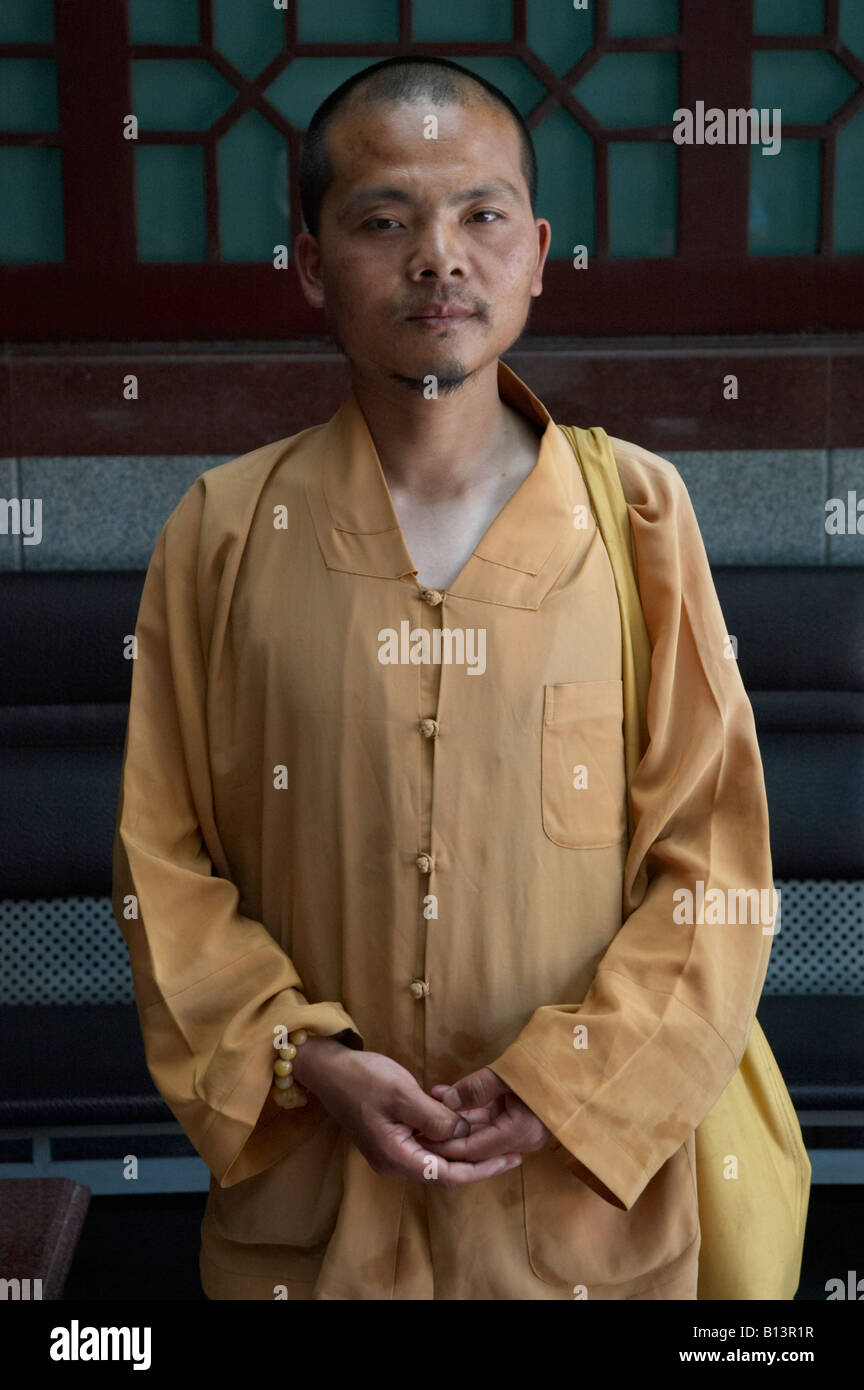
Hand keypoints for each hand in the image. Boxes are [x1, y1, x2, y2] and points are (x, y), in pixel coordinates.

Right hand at [293, 1039, 523, 1187]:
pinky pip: (426, 1139)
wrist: (327, 1068)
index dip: (482, 1169)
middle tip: (512, 1147)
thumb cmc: (362, 1079)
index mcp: (397, 1158)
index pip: (449, 1175)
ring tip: (496, 1131)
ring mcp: (393, 1149)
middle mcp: (396, 1161)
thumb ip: (437, 1118)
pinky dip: (447, 1131)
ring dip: (464, 1144)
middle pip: (446, 1168)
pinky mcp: (392, 1134)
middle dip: (479, 1158)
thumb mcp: (404, 1094)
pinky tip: (466, 1116)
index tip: (509, 1159)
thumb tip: (465, 1134)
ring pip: (438, 1153)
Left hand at [416, 1067, 551, 1160]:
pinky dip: (471, 1110)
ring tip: (430, 1098)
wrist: (587, 1061)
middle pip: (474, 1144)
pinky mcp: (523, 1118)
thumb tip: (443, 1101)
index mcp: (519, 1133)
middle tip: (417, 1117)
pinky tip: (450, 1095)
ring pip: (482, 1131)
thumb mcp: (509, 1073)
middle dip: (445, 1130)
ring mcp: (524, 1130)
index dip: (442, 1142)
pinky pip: (492, 1119)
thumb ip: (475, 1088)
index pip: (470, 1150)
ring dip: (456, 1117)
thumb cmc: (552, 1064)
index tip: (417, 1133)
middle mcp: (522, 1139)